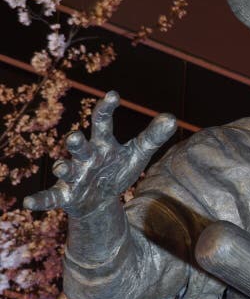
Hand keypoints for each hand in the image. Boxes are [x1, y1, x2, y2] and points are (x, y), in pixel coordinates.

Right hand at [24, 91, 176, 215]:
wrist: (101, 199)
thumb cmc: (118, 170)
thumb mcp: (138, 154)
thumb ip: (153, 137)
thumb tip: (172, 117)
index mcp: (102, 144)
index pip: (102, 122)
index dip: (106, 109)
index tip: (113, 96)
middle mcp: (84, 157)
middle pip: (79, 146)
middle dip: (75, 142)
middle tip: (75, 136)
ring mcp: (73, 175)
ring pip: (65, 169)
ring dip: (62, 168)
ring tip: (60, 167)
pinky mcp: (66, 195)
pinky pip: (50, 198)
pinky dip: (40, 200)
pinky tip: (28, 203)